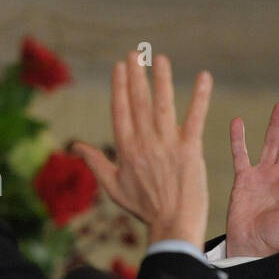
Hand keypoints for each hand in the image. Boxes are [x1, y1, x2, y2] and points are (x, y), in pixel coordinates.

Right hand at [74, 52, 211, 248]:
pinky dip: (200, 97)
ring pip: (163, 105)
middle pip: (139, 103)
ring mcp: (167, 145)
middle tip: (136, 54)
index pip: (121, 111)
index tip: (120, 66)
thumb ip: (95, 162)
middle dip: (136, 76)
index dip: (120, 87)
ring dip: (161, 79)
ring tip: (159, 58)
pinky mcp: (190, 149)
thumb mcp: (113, 186)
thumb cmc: (144, 208)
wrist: (172, 224)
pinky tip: (204, 77)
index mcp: (126, 150)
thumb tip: (74, 146)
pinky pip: (195, 118)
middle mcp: (144, 143)